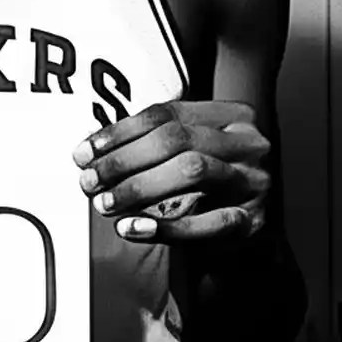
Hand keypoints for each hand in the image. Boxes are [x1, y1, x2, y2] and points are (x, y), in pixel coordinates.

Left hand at [71, 101, 270, 245]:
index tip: (85, 152)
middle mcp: (247, 142)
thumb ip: (150, 144)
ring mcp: (254, 179)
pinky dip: (166, 226)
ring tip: (105, 202)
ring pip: (192, 170)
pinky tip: (134, 227)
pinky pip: (207, 222)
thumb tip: (89, 151)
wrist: (257, 218)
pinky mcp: (254, 219)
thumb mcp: (191, 150)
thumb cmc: (213, 181)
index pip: (165, 114)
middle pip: (176, 139)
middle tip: (89, 180)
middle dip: (124, 160)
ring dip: (139, 187)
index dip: (119, 132)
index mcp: (231, 115)